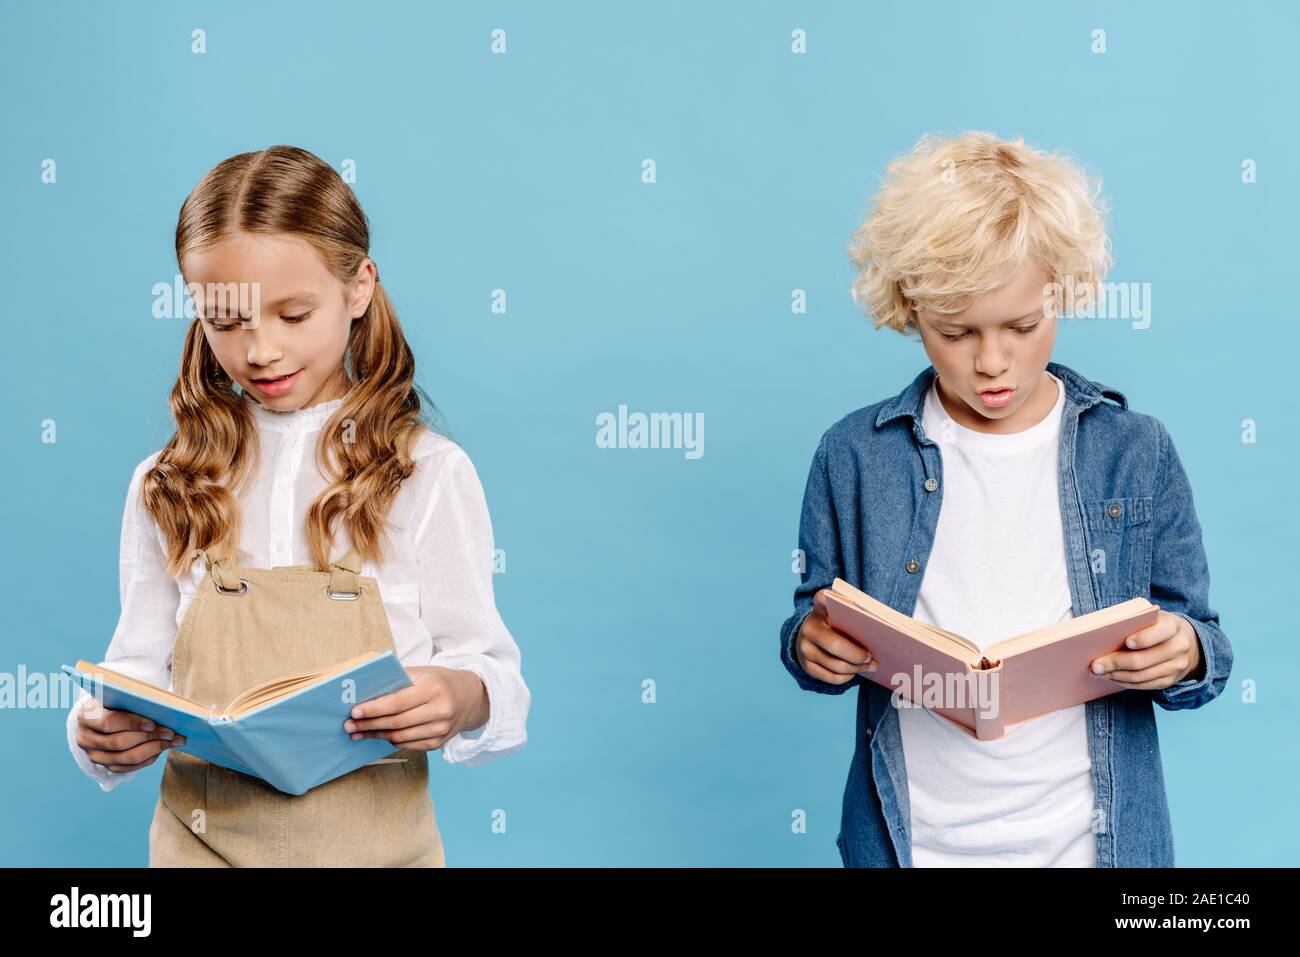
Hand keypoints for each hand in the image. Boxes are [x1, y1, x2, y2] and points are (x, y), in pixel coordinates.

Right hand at [75, 703, 186, 772]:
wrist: (102, 714)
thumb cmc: (115, 700)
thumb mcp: (119, 695)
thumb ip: (133, 699)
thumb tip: (161, 708)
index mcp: (86, 716)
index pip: (108, 723)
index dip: (132, 724)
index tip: (153, 723)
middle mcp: (85, 738)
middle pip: (119, 743)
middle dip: (149, 737)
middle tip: (171, 733)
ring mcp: (94, 755)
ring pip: (125, 758)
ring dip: (153, 750)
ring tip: (174, 741)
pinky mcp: (104, 766)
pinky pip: (128, 767)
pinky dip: (148, 759)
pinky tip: (163, 749)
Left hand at [343, 666, 488, 750]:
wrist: (470, 697)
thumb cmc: (439, 681)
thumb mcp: (422, 672)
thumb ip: (397, 679)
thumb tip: (365, 690)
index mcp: (434, 689)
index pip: (398, 702)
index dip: (374, 708)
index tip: (355, 711)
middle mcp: (440, 711)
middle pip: (397, 722)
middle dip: (369, 725)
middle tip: (349, 725)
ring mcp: (441, 729)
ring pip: (401, 737)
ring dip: (376, 736)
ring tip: (358, 733)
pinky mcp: (439, 743)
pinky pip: (409, 745)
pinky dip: (391, 741)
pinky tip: (378, 736)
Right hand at [795, 589, 876, 684]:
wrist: (810, 638)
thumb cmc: (835, 624)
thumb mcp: (839, 613)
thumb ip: (853, 612)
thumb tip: (878, 628)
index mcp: (819, 608)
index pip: (822, 598)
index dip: (831, 598)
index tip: (845, 601)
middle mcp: (808, 627)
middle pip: (835, 645)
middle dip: (858, 655)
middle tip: (872, 658)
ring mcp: (804, 648)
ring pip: (836, 665)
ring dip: (857, 668)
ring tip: (869, 666)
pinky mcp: (806, 666)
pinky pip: (832, 677)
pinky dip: (847, 677)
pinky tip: (854, 671)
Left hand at [1089, 610, 1202, 689]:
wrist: (1184, 641)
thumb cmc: (1157, 625)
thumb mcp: (1151, 617)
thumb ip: (1134, 621)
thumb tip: (1103, 633)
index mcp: (1173, 626)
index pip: (1160, 632)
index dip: (1144, 638)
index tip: (1127, 642)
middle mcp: (1179, 647)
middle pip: (1143, 660)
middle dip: (1116, 663)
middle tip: (1095, 665)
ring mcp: (1177, 666)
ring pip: (1141, 676)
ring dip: (1116, 676)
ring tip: (1099, 672)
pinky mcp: (1171, 680)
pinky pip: (1145, 685)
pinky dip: (1125, 682)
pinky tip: (1112, 677)